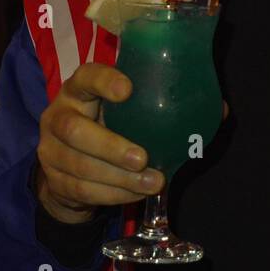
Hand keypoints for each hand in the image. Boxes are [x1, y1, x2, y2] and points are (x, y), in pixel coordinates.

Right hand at [35, 63, 228, 224]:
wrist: (73, 167)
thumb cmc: (114, 128)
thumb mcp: (133, 113)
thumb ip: (169, 107)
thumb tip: (219, 110)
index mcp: (79, 89)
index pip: (85, 76)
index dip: (103, 81)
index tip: (127, 89)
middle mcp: (58, 114)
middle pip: (75, 129)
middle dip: (110, 145)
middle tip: (143, 157)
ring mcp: (50, 149)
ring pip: (78, 164)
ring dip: (117, 177)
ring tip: (152, 182)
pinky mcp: (53, 180)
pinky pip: (81, 190)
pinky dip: (111, 194)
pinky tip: (135, 194)